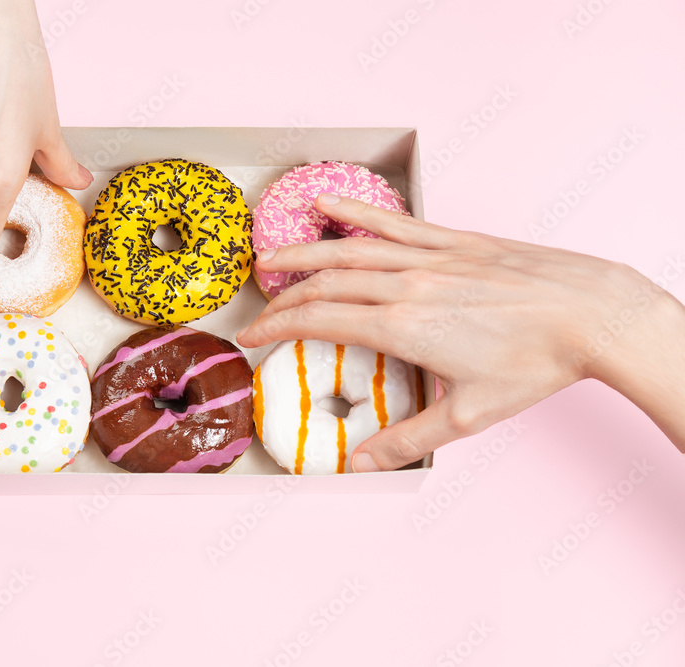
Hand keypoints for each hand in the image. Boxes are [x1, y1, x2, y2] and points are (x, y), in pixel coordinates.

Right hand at [237, 193, 684, 471]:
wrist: (591, 313)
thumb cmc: (535, 364)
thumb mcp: (467, 415)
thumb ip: (407, 440)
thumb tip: (361, 465)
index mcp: (402, 326)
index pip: (318, 320)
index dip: (276, 327)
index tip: (251, 335)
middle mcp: (406, 285)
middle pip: (324, 283)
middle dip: (282, 297)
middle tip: (257, 311)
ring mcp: (429, 257)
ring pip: (348, 248)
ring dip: (303, 253)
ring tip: (271, 259)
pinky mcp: (454, 240)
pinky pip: (394, 222)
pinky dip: (356, 213)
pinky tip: (329, 204)